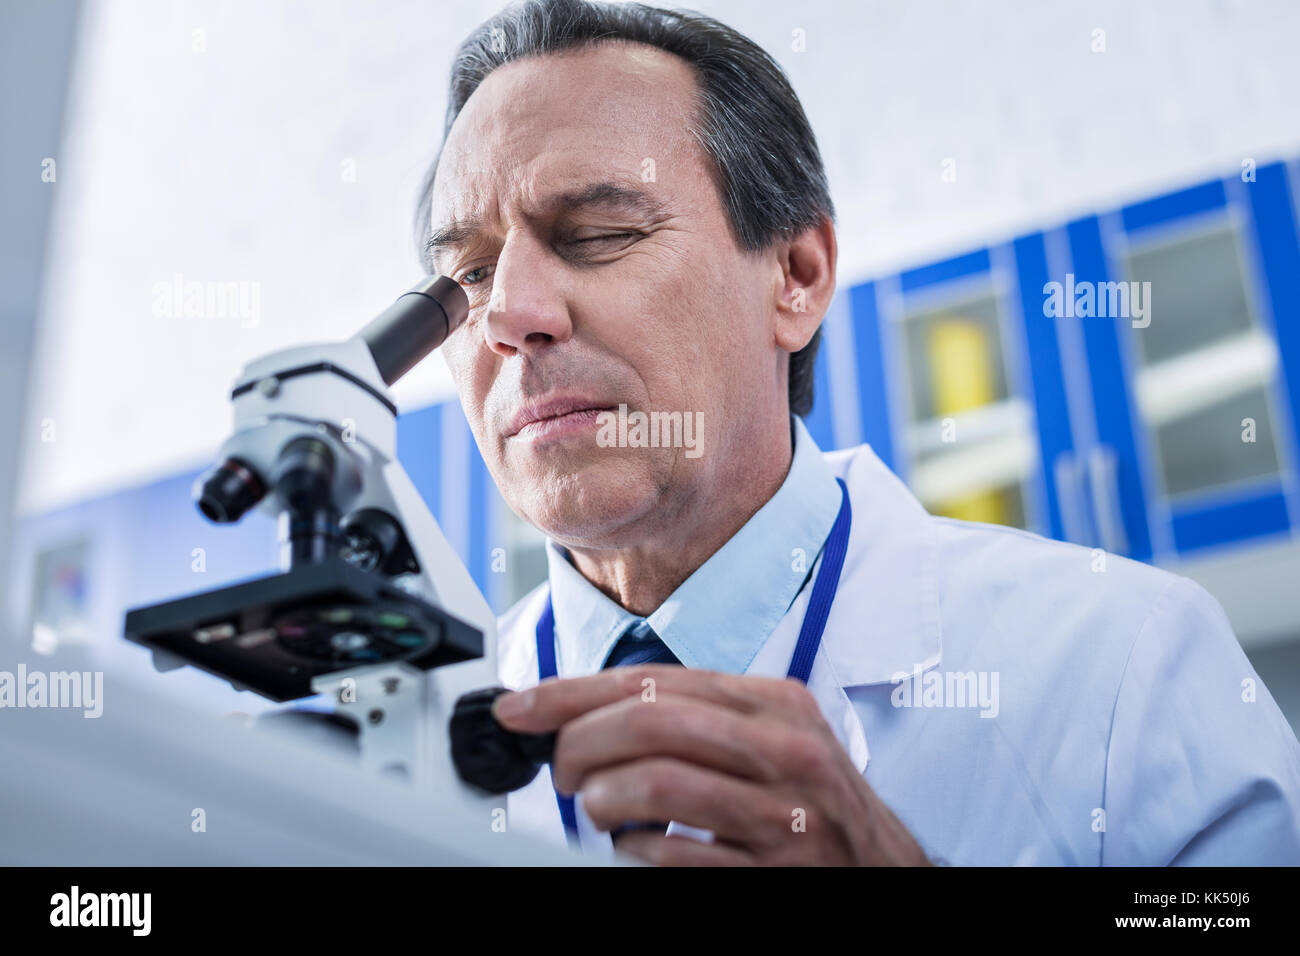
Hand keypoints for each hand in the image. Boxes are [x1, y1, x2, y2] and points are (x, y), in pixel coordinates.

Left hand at [492, 665, 932, 865]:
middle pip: (649, 722)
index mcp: (777, 704)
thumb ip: (699, 717)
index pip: (655, 681)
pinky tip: (637, 849)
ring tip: (597, 810)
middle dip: (579, 742)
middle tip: (561, 769)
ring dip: (601, 800)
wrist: (885, 871)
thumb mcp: (772, 739)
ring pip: (656, 785)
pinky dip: (636, 852)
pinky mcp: (775, 874)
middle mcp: (787, 750)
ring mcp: (785, 815)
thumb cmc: (810, 802)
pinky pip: (677, 856)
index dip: (573, 691)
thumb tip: (587, 710)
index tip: (521, 707)